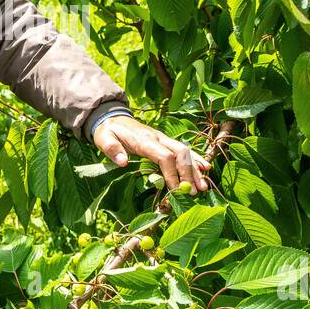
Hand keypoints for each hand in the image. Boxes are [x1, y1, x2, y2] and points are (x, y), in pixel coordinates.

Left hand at [92, 115, 211, 193]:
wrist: (112, 116)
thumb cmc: (108, 131)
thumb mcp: (103, 138)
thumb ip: (112, 149)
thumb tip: (123, 162)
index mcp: (144, 139)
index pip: (164, 156)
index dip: (172, 173)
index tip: (176, 190)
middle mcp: (158, 137)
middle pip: (180, 153)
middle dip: (189, 173)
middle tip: (194, 192)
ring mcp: (163, 139)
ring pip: (185, 152)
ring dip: (196, 169)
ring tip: (204, 187)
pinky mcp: (165, 141)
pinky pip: (184, 150)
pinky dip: (196, 159)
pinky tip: (205, 169)